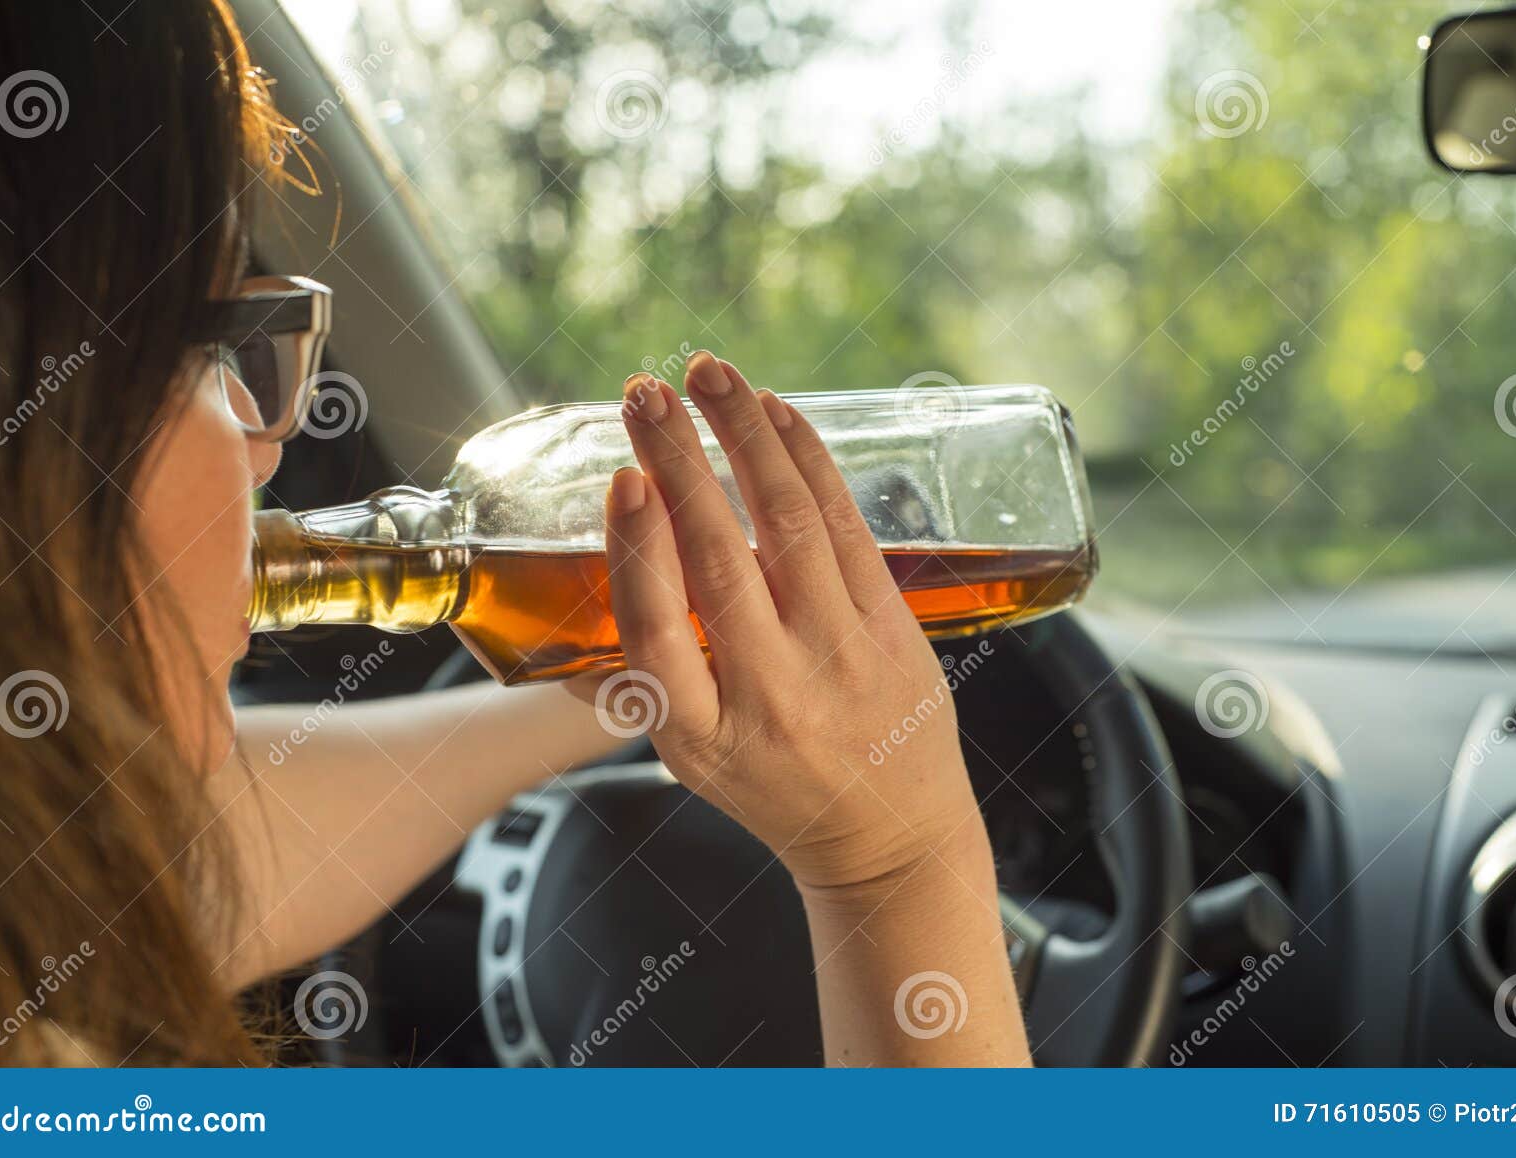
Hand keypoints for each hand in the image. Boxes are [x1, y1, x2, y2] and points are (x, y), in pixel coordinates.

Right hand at [602, 352, 989, 893]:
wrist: (889, 835)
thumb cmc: (775, 783)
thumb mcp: (695, 752)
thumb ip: (658, 664)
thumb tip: (622, 544)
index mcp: (703, 735)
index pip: (656, 633)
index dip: (638, 549)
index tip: (623, 478)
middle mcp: (774, 694)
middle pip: (720, 562)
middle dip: (679, 462)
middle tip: (642, 392)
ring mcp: (842, 658)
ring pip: (791, 525)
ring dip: (745, 436)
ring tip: (706, 374)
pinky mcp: (893, 627)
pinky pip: (847, 525)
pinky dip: (809, 461)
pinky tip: (774, 414)